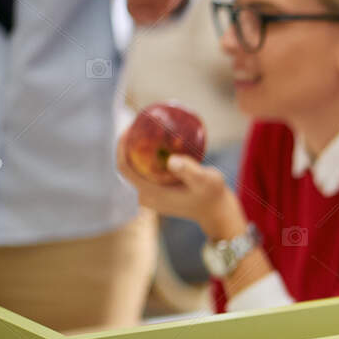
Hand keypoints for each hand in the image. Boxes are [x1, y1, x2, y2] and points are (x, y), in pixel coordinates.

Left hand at [116, 136, 242, 237]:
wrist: (217, 212)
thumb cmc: (213, 196)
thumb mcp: (206, 180)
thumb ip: (189, 171)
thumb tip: (171, 160)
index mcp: (151, 193)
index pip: (124, 168)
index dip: (122, 147)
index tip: (131, 128)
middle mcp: (146, 196)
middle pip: (126, 167)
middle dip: (128, 146)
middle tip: (139, 126)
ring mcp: (150, 196)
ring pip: (134, 170)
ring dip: (136, 152)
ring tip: (145, 132)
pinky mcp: (156, 194)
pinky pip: (143, 173)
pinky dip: (145, 158)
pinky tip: (155, 146)